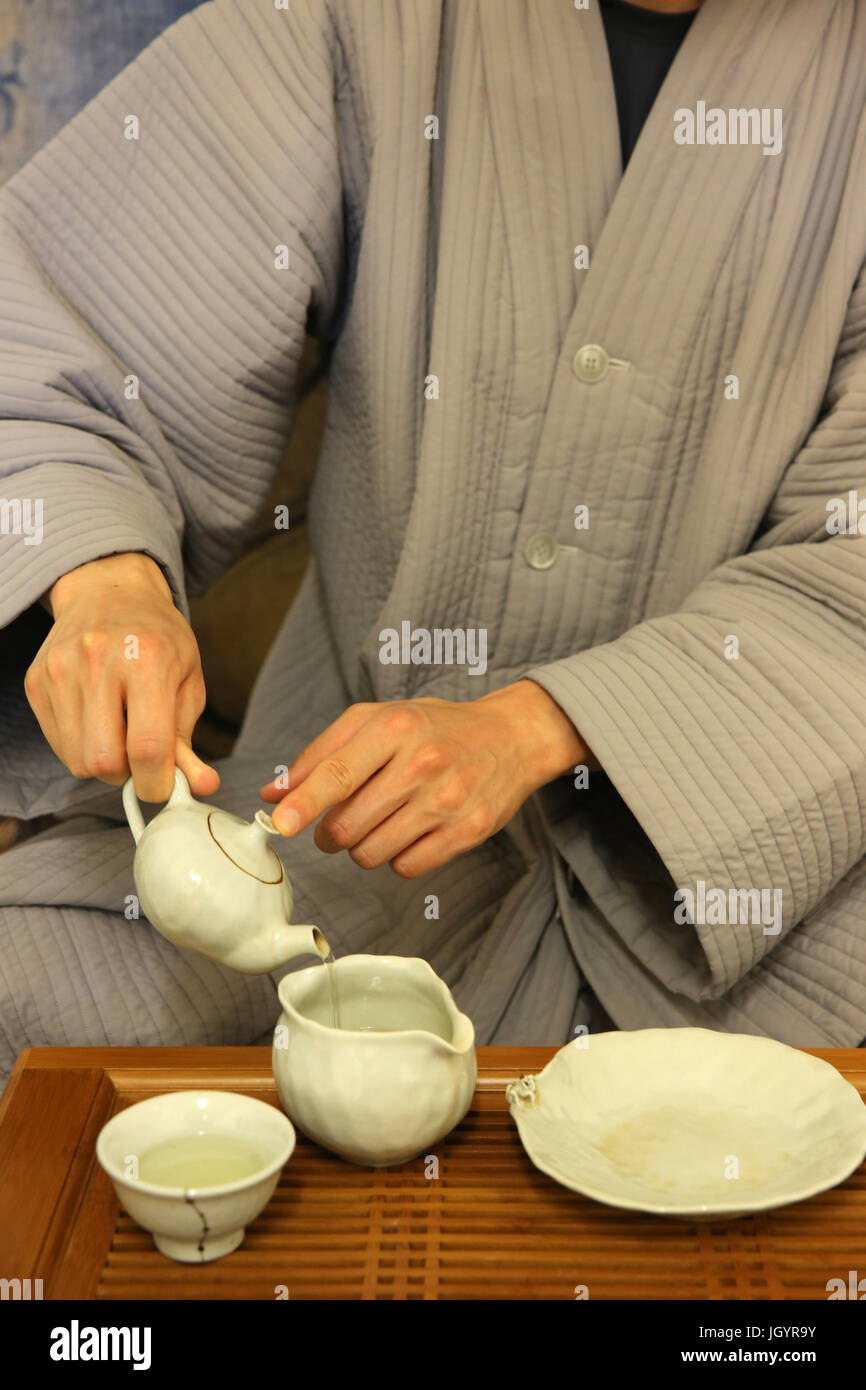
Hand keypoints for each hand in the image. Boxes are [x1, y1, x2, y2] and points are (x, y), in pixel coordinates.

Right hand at [25, 552, 218, 801]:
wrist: (109, 591)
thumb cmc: (158, 639)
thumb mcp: (188, 681)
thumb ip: (188, 738)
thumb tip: (203, 786)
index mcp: (147, 659)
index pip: (148, 748)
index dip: (158, 782)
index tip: (164, 785)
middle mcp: (98, 662)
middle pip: (103, 761)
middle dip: (126, 775)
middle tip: (140, 757)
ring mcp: (60, 671)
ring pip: (76, 760)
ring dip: (102, 763)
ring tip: (119, 733)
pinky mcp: (37, 681)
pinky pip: (59, 744)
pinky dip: (81, 746)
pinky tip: (97, 720)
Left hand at [259, 680, 596, 877]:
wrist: (513, 737)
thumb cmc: (435, 727)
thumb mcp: (379, 720)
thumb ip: (323, 754)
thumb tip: (274, 793)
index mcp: (395, 727)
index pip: (338, 772)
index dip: (304, 803)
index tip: (280, 824)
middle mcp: (423, 763)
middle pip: (348, 824)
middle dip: (330, 833)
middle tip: (340, 822)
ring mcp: (448, 800)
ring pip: (372, 853)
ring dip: (361, 848)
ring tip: (378, 825)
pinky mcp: (468, 831)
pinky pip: (407, 867)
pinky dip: (396, 859)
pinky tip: (407, 834)